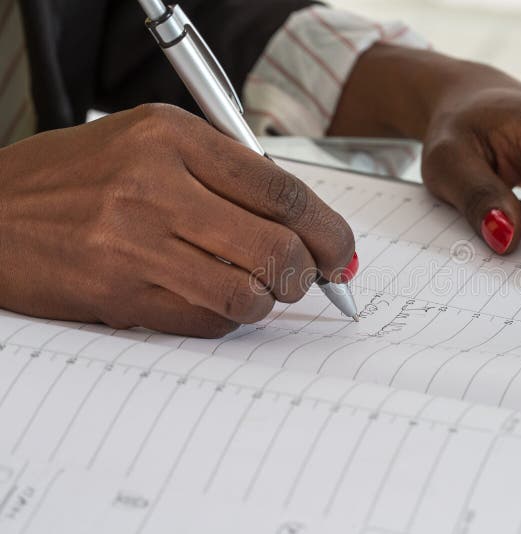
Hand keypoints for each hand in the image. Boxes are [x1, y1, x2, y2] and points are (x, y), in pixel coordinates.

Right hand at [0, 104, 354, 335]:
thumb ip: (225, 174)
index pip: (282, 190)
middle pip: (276, 247)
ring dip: (266, 301)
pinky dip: (224, 319)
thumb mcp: (150, 143)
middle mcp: (156, 185)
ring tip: (255, 289)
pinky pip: (206, 322)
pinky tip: (209, 299)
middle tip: (307, 277)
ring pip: (248, 294)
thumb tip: (302, 222)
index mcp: (172, 137)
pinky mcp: (120, 294)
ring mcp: (135, 243)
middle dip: (308, 274)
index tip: (340, 250)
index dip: (328, 228)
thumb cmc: (77, 178)